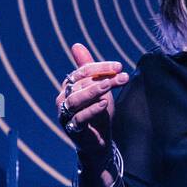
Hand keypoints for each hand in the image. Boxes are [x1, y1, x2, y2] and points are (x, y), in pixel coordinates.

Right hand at [55, 43, 127, 160]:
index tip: (120, 66)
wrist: (100, 141)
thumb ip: (92, 70)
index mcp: (69, 85)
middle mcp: (63, 98)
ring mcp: (65, 114)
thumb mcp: (98, 88)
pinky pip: (79, 118)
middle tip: (123, 75)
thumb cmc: (97, 112)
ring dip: (94, 91)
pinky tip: (104, 104)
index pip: (83, 71)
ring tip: (109, 86)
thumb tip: (75, 45)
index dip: (101, 67)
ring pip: (76, 99)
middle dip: (103, 78)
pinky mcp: (71, 129)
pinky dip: (91, 110)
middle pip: (81, 84)